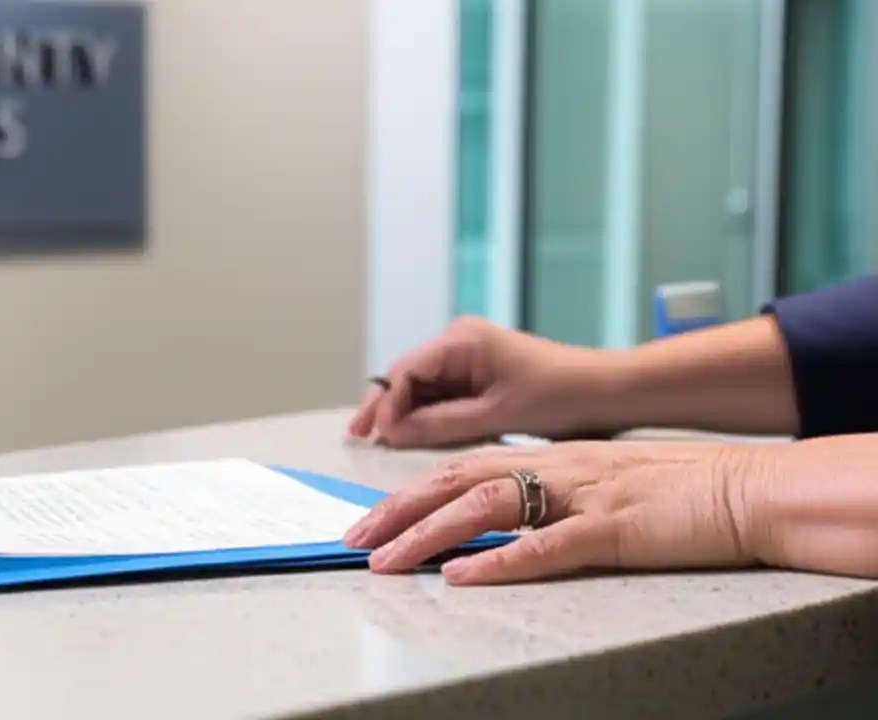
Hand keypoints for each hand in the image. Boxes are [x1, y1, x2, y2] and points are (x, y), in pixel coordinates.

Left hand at [343, 441, 769, 583]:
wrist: (749, 488)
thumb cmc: (677, 489)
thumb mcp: (599, 481)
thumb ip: (548, 494)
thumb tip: (497, 521)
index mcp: (549, 458)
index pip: (461, 469)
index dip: (409, 493)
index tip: (369, 519)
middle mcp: (555, 468)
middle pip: (456, 480)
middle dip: (397, 510)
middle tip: (352, 539)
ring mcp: (582, 496)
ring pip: (486, 506)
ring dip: (428, 534)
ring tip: (386, 560)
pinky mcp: (614, 529)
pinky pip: (546, 546)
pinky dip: (499, 561)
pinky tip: (462, 575)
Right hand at [349, 317, 615, 447]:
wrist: (607, 391)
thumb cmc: (559, 396)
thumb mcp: (495, 415)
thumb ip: (439, 423)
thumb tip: (391, 433)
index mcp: (461, 340)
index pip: (406, 370)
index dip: (388, 404)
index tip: (379, 436)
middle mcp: (458, 341)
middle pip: (406, 374)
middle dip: (384, 404)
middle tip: (357, 434)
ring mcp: (467, 356)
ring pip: (420, 384)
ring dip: (402, 410)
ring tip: (378, 438)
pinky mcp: (477, 372)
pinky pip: (440, 391)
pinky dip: (425, 411)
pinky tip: (410, 433)